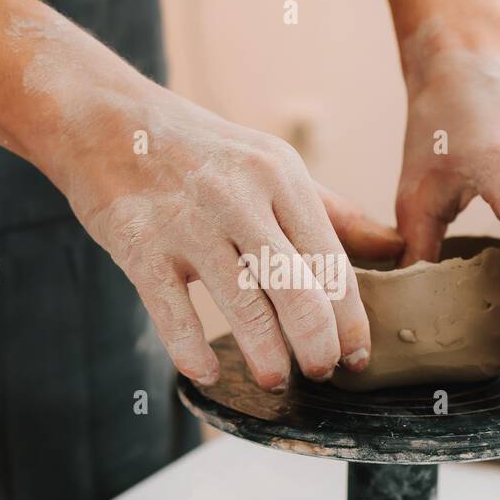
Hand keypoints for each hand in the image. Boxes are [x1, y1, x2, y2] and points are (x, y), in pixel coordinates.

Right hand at [62, 85, 401, 390]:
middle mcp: (237, 196)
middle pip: (295, 286)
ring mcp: (186, 221)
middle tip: (323, 371)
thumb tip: (396, 249)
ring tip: (275, 380)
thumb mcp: (271, 165)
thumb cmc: (200, 151)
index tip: (357, 356)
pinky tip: (206, 373)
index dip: (350, 318)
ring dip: (266, 354)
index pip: (329, 260)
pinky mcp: (138, 242)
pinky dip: (191, 350)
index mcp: (279, 175)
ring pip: (241, 303)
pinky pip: (171, 309)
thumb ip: (332, 212)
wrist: (103, 118)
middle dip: (318, 341)